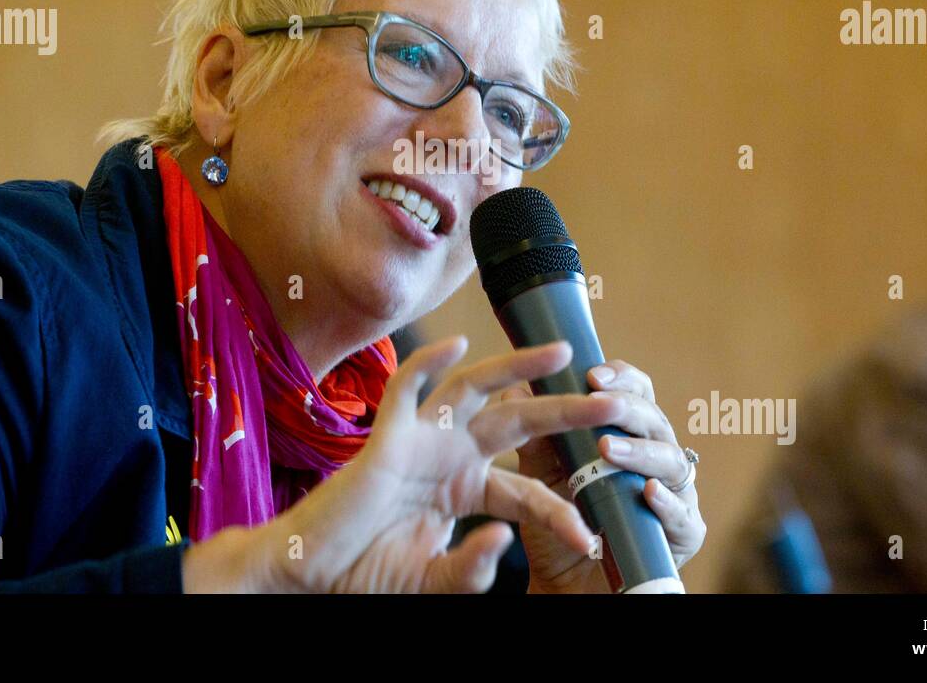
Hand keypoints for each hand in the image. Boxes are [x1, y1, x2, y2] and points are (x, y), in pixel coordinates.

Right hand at [226, 335, 626, 592]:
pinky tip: (458, 346)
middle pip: (517, 421)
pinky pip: (405, 390)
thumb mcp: (434, 579)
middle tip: (612, 399)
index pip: (526, 490)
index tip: (588, 537)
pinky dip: (428, 364)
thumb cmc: (368, 573)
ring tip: (560, 353)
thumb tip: (505, 540)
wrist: (314, 574)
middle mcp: (449, 455)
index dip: (559, 511)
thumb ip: (471, 567)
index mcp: (466, 488)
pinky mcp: (383, 437)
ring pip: (474, 390)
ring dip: (516, 368)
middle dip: (564, 409)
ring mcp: (419, 440)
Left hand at [504, 358, 705, 592]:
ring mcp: (675, 493)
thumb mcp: (538, 477)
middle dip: (628, 408)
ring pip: (672, 461)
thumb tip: (514, 388)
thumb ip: (534, 436)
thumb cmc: (559, 523)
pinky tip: (648, 492)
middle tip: (603, 401)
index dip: (621, 378)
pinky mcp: (685, 533)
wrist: (566, 583)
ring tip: (609, 450)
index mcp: (628, 434)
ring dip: (641, 452)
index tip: (593, 374)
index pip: (635, 392)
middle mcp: (657, 457)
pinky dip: (666, 501)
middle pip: (654, 419)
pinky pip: (683, 514)